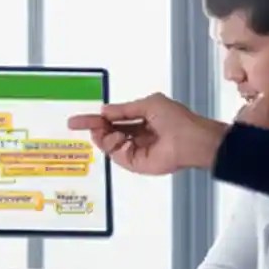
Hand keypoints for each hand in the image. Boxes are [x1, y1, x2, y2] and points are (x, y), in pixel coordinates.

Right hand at [68, 93, 227, 174]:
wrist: (191, 140)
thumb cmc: (177, 119)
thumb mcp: (148, 105)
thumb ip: (124, 109)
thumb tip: (105, 110)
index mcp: (141, 120)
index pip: (112, 120)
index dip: (94, 119)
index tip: (76, 121)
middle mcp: (137, 136)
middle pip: (108, 133)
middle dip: (94, 127)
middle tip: (80, 123)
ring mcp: (136, 151)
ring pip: (109, 145)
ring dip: (102, 136)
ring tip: (99, 129)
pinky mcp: (137, 163)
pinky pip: (117, 155)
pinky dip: (112, 146)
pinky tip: (113, 139)